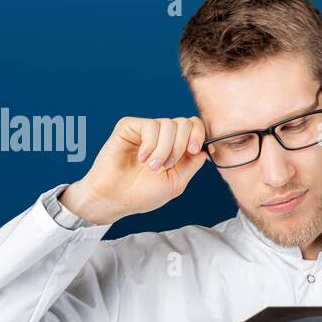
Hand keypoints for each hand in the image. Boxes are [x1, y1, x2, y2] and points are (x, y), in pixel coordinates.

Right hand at [61, 116, 208, 224]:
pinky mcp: (129, 127)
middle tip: (168, 165)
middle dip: (182, 145)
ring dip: (165, 149)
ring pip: (169, 124)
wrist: (115, 199)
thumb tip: (205, 148)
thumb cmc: (142, 194)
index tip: (194, 151)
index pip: (195, 127)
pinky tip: (141, 159)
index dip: (199, 135)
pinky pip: (151, 126)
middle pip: (185, 123)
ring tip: (153, 167)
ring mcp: (146, 130)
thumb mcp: (176, 182)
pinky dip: (151, 145)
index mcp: (175, 147)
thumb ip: (192, 164)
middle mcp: (162, 136)